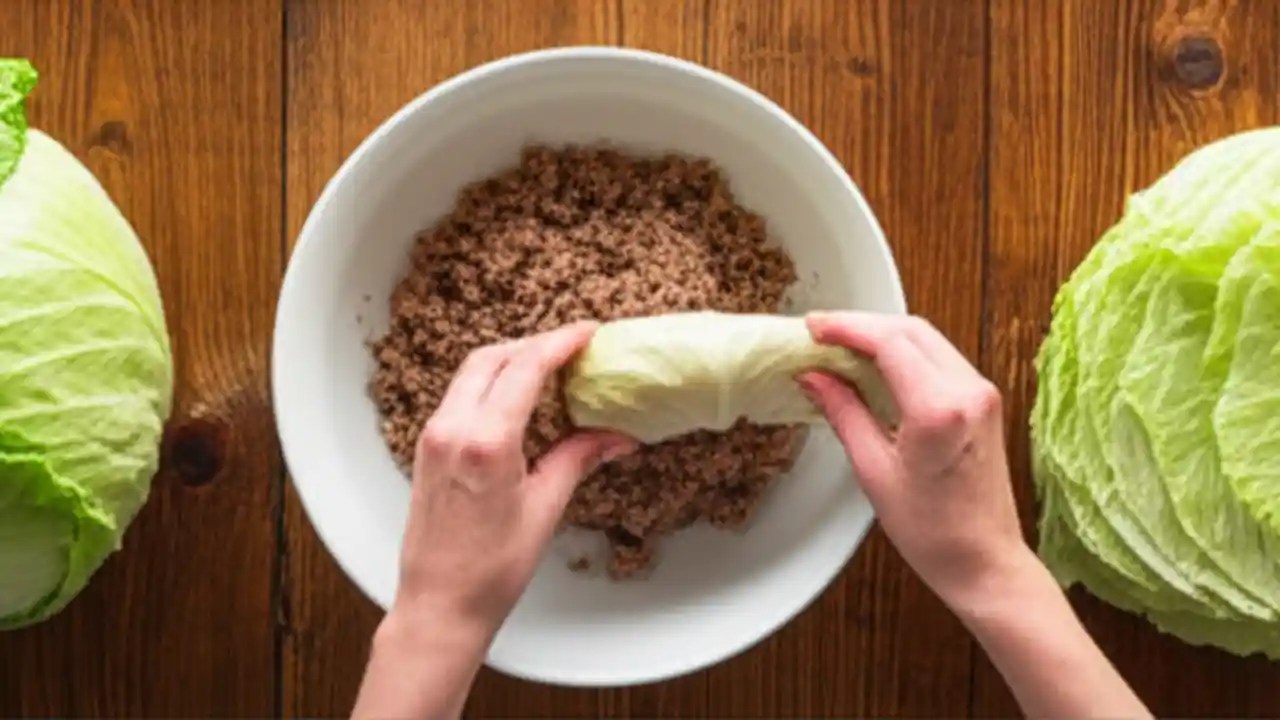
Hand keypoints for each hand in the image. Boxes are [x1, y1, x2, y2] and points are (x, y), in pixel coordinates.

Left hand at [354, 322, 633, 719]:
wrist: (439, 605)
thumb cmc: (491, 570)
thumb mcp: (545, 508)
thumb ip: (578, 459)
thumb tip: (616, 436)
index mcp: (485, 442)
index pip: (524, 368)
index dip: (560, 342)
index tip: (588, 332)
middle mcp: (452, 429)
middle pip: (491, 357)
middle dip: (533, 344)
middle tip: (571, 347)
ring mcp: (433, 437)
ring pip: (471, 373)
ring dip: (509, 360)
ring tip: (549, 366)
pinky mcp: (427, 448)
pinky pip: (459, 396)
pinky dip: (490, 383)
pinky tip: (517, 397)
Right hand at [799, 312, 1148, 719]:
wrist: (985, 562)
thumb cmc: (933, 532)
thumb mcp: (873, 471)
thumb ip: (844, 413)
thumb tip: (815, 377)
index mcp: (940, 409)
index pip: (889, 342)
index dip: (846, 327)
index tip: (813, 328)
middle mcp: (969, 391)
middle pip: (910, 330)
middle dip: (862, 325)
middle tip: (820, 333)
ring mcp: (982, 393)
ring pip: (927, 339)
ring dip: (883, 336)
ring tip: (841, 347)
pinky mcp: (984, 401)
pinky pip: (940, 359)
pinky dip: (904, 353)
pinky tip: (875, 366)